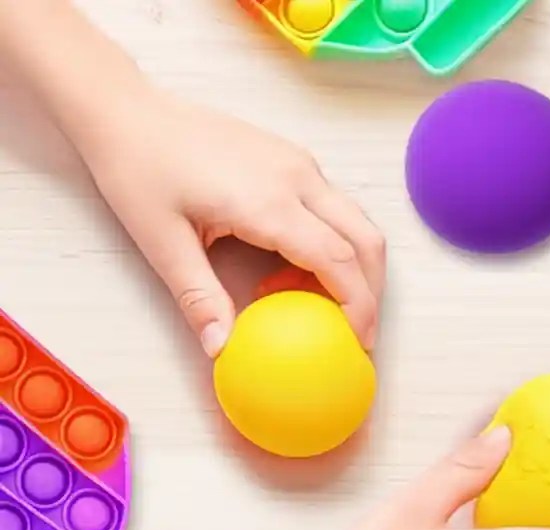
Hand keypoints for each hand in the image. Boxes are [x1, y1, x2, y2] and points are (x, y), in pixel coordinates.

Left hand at [77, 87, 384, 356]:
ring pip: (355, 221)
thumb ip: (199, 298)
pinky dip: (334, 243)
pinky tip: (293, 266)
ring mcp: (299, 164)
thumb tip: (222, 349)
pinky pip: (334, 207)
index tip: (359, 343)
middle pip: (365, 240)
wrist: (128, 112)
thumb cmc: (138, 170)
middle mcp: (296, 178)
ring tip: (319, 303)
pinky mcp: (293, 159)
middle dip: (372, 291)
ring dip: (353, 266)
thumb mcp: (161, 242)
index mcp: (268, 202)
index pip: (338, 260)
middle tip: (358, 331)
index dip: (358, 306)